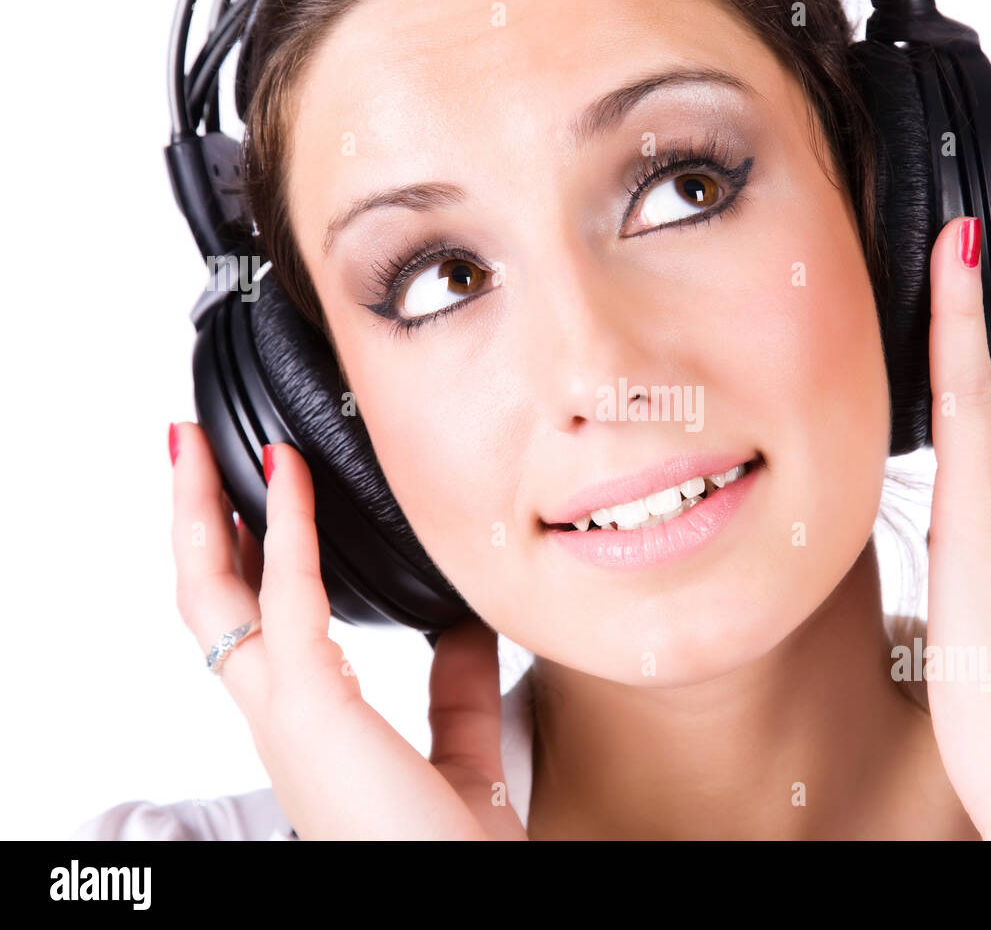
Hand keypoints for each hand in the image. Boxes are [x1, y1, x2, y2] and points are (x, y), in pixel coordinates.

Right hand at [169, 425, 526, 839]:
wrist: (465, 898)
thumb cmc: (453, 847)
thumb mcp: (460, 753)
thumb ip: (456, 690)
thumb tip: (466, 625)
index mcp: (308, 728)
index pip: (251, 628)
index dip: (243, 560)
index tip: (253, 497)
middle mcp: (278, 721)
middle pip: (207, 605)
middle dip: (191, 524)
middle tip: (187, 451)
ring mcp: (283, 718)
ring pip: (211, 600)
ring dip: (199, 512)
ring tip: (195, 443)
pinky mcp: (310, 712)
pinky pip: (288, 601)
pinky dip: (288, 529)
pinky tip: (290, 472)